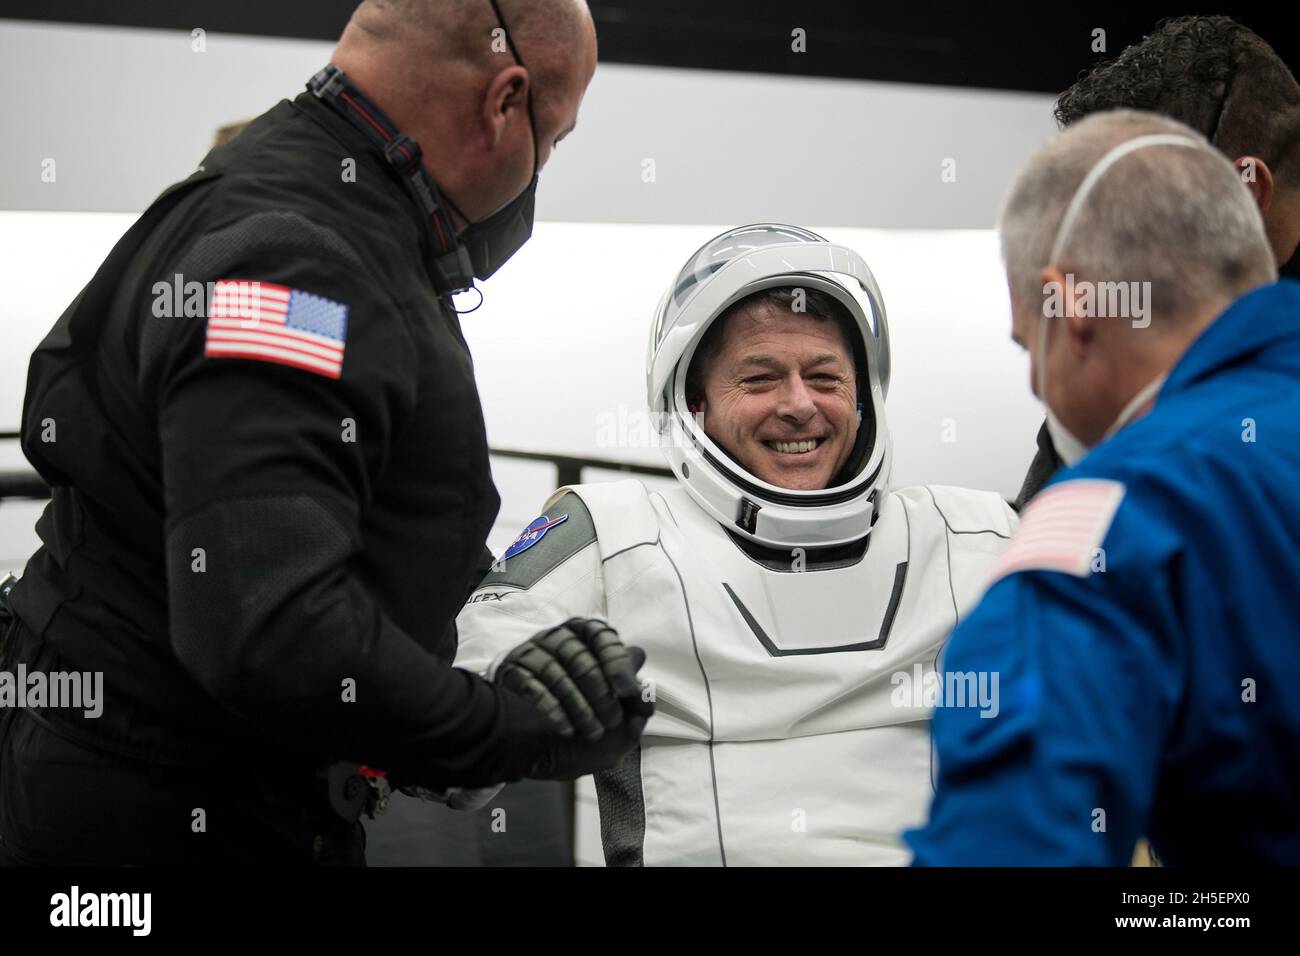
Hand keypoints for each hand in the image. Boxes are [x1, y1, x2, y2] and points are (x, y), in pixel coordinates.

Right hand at [493, 618, 648, 741]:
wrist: (534, 748)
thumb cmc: (580, 726)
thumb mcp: (613, 719)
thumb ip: (632, 708)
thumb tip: (648, 701)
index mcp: (584, 637)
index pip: (601, 636)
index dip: (617, 662)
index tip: (627, 691)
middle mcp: (556, 638)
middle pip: (580, 657)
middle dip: (601, 693)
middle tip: (612, 721)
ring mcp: (530, 653)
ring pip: (556, 672)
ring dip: (579, 706)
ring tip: (592, 731)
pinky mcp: (509, 673)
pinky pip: (531, 687)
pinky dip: (552, 710)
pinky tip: (566, 730)